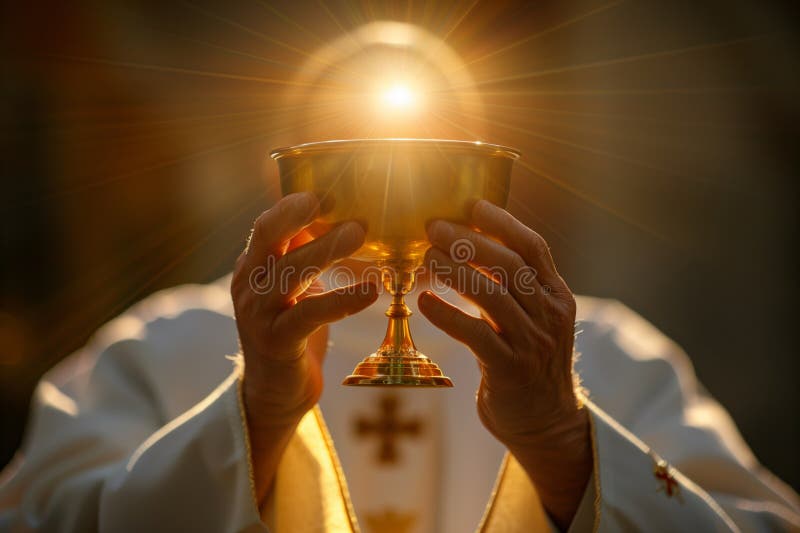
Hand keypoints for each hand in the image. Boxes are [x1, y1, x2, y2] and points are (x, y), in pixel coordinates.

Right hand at [231, 192, 377, 503]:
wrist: (275, 393)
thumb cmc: (292, 331)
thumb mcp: (294, 288)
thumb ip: (304, 254)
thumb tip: (340, 215)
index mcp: (252, 266)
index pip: (266, 224)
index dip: (293, 204)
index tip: (327, 190)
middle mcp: (248, 285)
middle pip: (271, 237)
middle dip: (307, 217)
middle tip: (348, 205)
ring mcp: (258, 314)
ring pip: (290, 272)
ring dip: (327, 250)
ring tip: (361, 233)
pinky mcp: (276, 342)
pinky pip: (309, 314)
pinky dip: (341, 300)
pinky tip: (370, 291)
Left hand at [419, 199, 590, 528]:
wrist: (545, 422)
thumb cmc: (527, 362)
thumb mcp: (530, 319)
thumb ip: (509, 286)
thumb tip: (467, 243)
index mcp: (556, 295)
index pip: (533, 247)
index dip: (502, 222)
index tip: (471, 204)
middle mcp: (549, 314)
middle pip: (509, 265)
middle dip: (468, 241)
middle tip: (433, 227)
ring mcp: (533, 343)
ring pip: (493, 295)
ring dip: (455, 272)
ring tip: (425, 257)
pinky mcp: (512, 370)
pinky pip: (476, 335)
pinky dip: (448, 315)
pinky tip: (424, 300)